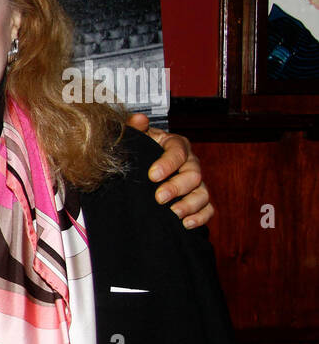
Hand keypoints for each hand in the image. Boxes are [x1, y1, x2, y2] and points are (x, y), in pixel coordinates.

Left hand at [126, 113, 213, 228]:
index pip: (178, 151)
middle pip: (193, 174)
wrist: (141, 168)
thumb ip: (135, 128)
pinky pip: (207, 209)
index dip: (168, 163)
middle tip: (159, 197)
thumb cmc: (139, 151)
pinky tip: (187, 223)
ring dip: (189, 204)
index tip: (152, 175)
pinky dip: (201, 217)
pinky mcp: (197, 201)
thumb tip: (139, 120)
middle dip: (176, 187)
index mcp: (176, 145)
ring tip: (174, 213)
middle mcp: (190, 163)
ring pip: (203, 193)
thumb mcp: (135, 138)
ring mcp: (196, 183)